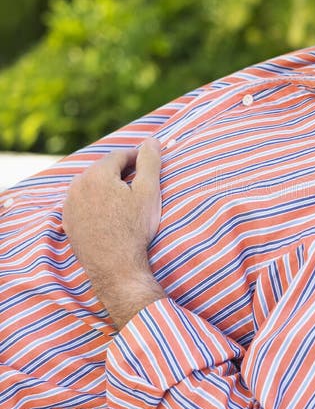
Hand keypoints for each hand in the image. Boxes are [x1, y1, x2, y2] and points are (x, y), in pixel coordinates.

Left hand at [62, 138, 166, 328]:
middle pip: (103, 169)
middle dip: (121, 173)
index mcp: (97, 173)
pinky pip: (83, 203)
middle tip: (139, 184)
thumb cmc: (134, 229)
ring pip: (91, 186)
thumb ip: (150, 162)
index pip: (119, 156)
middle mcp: (77, 184)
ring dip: (107, 187)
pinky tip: (110, 215)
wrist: (115, 267)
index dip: (136, 158)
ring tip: (125, 200)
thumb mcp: (149, 192)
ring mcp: (69, 203)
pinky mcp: (67, 221)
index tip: (148, 165)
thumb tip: (153, 140)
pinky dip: (95, 203)